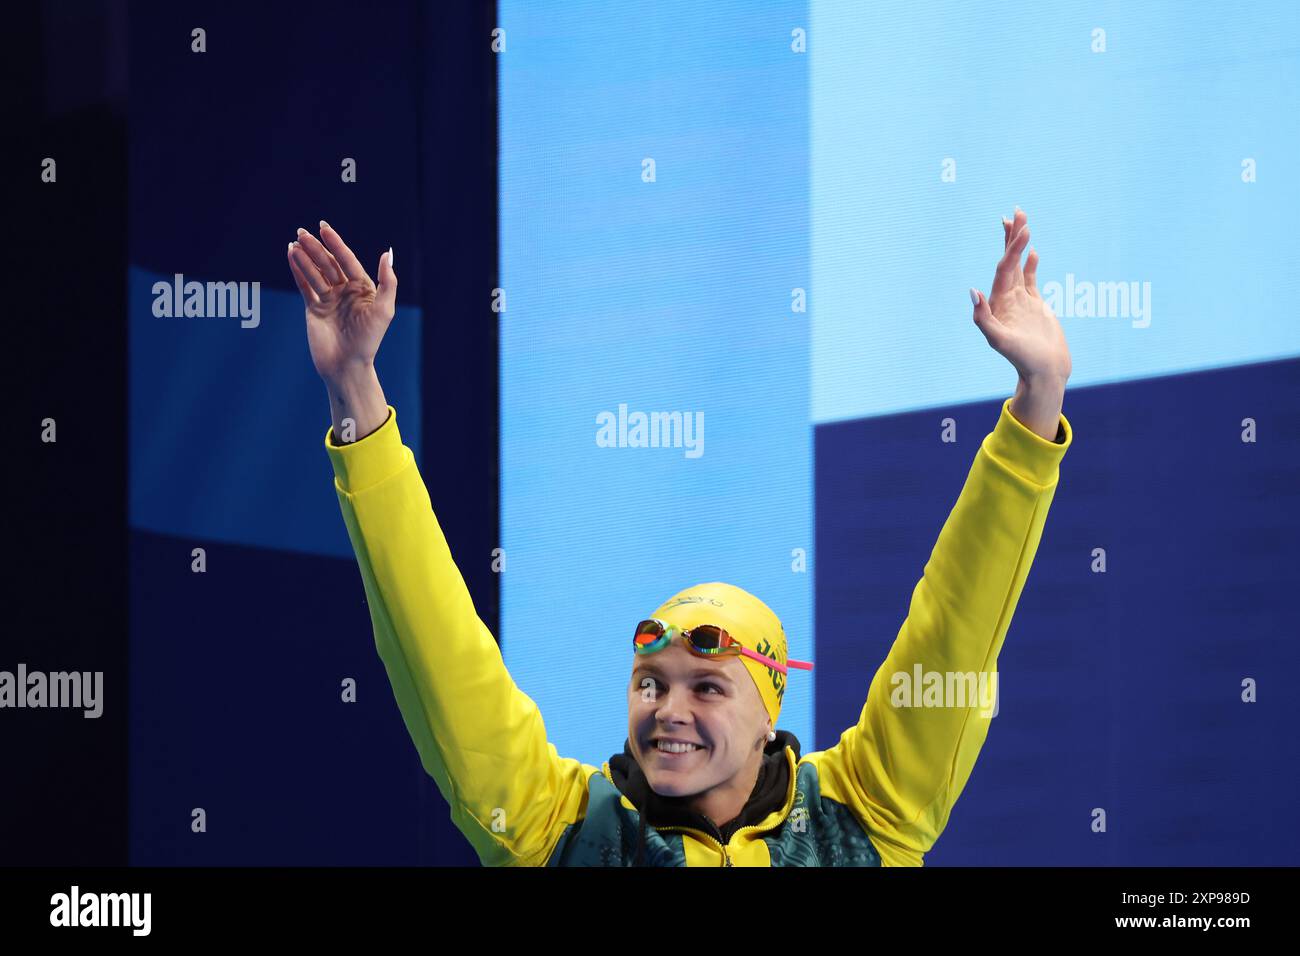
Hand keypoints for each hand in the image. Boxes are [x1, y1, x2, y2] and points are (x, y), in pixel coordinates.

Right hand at [288, 221, 395, 385]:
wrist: (347, 366)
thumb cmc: (369, 340)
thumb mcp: (384, 311)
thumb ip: (388, 282)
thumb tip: (387, 253)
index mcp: (363, 289)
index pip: (347, 260)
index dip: (336, 243)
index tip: (324, 228)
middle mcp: (346, 291)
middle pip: (329, 264)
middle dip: (316, 248)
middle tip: (302, 232)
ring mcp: (329, 299)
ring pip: (315, 272)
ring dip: (305, 257)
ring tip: (294, 243)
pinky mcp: (315, 308)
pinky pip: (305, 285)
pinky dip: (298, 271)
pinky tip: (291, 256)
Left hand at [970, 207, 1071, 387]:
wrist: (1044, 372)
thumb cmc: (1022, 359)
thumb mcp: (999, 341)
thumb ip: (983, 318)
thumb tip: (972, 291)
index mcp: (997, 304)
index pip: (1003, 269)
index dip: (1011, 248)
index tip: (1022, 229)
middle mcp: (1006, 299)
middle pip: (1008, 261)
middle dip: (1012, 237)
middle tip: (1017, 212)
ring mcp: (1020, 301)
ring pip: (1018, 266)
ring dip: (1019, 245)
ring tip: (1022, 222)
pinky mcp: (1034, 306)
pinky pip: (1030, 279)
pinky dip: (1029, 265)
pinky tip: (1031, 251)